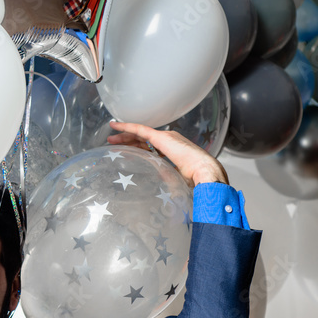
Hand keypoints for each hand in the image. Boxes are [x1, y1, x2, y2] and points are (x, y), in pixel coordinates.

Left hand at [106, 122, 227, 187]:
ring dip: (124, 135)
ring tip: (111, 139)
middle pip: (144, 140)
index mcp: (174, 152)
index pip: (152, 148)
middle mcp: (169, 142)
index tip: (127, 152)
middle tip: (114, 145)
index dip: (139, 149)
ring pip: (140, 134)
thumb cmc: (196, 181)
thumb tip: (160, 191)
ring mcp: (165, 138)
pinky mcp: (161, 138)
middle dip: (128, 141)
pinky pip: (139, 129)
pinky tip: (115, 126)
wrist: (206, 172)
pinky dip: (126, 127)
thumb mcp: (176, 181)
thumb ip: (166, 181)